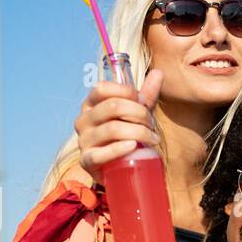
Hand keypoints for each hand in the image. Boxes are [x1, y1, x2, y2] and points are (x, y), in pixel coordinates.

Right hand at [74, 69, 164, 184]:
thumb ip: (146, 95)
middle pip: (112, 107)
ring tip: (153, 139)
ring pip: (112, 129)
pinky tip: (134, 146)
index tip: (145, 103)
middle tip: (153, 125)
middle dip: (139, 114)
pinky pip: (101, 153)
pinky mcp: (87, 161)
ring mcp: (83, 140)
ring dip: (138, 132)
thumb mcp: (137, 114)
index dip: (127, 92)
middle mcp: (83, 120)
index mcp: (91, 104)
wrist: (119, 169)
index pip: (102, 88)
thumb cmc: (127, 136)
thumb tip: (158, 72)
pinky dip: (119, 149)